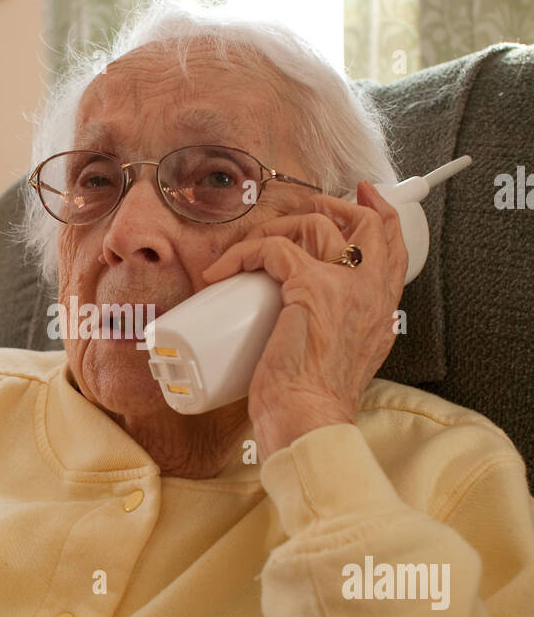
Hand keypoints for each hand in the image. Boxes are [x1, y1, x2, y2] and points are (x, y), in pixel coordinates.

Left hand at [200, 182, 408, 458]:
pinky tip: (223, 272)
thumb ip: (338, 333)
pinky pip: (274, 248)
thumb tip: (299, 318)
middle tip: (298, 213)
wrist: (309, 421)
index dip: (379, 214)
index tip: (362, 195)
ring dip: (275, 229)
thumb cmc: (313, 403)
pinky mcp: (312, 287)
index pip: (393, 247)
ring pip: (317, 226)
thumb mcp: (340, 362)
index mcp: (381, 310)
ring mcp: (346, 286)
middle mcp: (372, 292)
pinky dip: (243, 253)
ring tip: (249, 251)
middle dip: (331, 206)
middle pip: (366, 223)